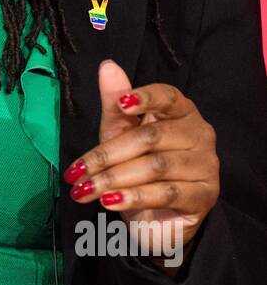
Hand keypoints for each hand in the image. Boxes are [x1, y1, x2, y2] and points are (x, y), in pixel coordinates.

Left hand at [62, 59, 219, 271]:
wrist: (155, 218)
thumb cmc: (137, 169)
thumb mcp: (119, 135)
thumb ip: (114, 105)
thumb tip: (107, 66)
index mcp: (182, 112)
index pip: (168, 97)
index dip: (146, 97)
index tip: (122, 103)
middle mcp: (200, 134)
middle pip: (151, 137)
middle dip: (108, 155)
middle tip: (77, 172)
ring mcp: (206, 165)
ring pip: (156, 166)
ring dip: (114, 179)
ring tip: (86, 190)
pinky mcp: (205, 196)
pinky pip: (167, 193)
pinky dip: (134, 197)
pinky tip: (109, 202)